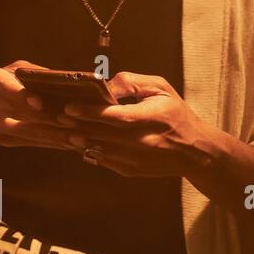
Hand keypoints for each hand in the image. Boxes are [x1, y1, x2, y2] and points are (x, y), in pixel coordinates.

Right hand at [0, 60, 80, 151]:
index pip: (3, 87)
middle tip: (71, 122)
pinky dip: (51, 143)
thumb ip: (31, 73)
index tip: (38, 102)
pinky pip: (30, 143)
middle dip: (47, 119)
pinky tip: (69, 144)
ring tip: (77, 138)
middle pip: (18, 113)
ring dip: (53, 136)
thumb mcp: (8, 71)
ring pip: (26, 132)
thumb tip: (63, 79)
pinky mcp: (2, 140)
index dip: (19, 95)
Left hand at [62, 71, 226, 176]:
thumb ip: (130, 82)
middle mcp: (145, 141)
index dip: (91, 112)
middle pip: (103, 134)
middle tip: (58, 117)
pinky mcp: (131, 171)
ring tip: (65, 130)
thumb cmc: (175, 114)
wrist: (196, 151)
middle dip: (78, 125)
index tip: (70, 107)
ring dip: (79, 141)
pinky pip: (103, 161)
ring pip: (100, 150)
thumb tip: (103, 85)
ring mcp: (137, 159)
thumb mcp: (160, 88)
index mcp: (153, 117)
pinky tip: (80, 142)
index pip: (117, 116)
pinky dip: (89, 151)